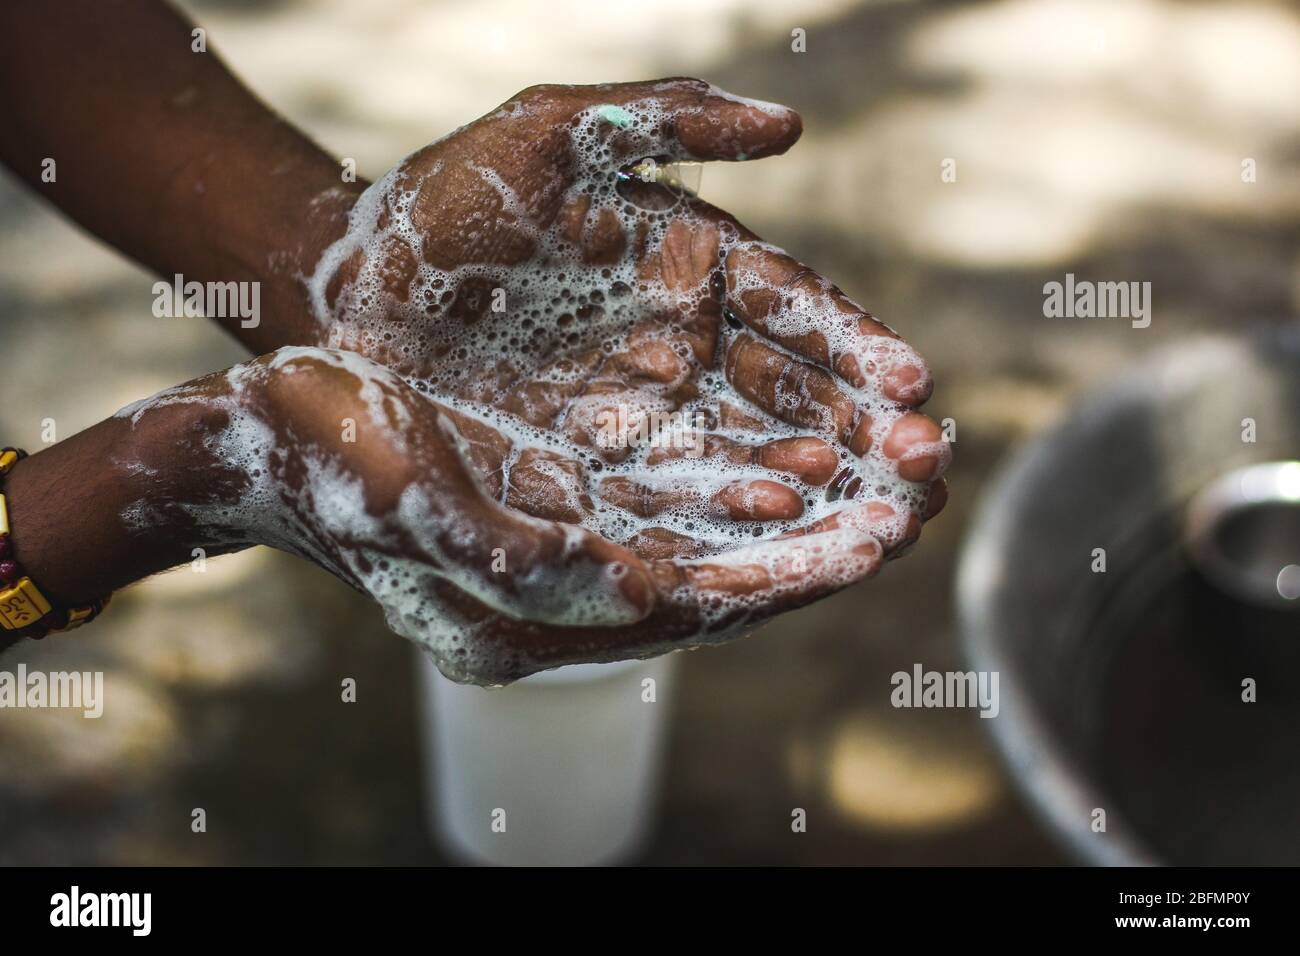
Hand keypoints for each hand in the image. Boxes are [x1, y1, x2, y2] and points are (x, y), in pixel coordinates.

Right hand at [118, 348, 884, 682]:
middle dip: (824, 541)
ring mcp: (578, 550)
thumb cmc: (315, 458)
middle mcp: (571, 595)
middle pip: (728, 575)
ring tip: (895, 469)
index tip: (880, 542)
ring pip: (717, 534)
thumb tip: (626, 586)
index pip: (693, 605)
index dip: (790, 574)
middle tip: (922, 500)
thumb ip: (505, 551)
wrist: (267, 436)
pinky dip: (749, 475)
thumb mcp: (393, 491)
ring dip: (805, 505)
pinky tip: (806, 443)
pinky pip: (683, 496)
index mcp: (532, 616)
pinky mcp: (577, 504)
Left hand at [307, 78, 948, 563]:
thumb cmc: (447, 200)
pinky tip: (785, 536)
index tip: (909, 383)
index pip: (796, 310)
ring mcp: (647, 416)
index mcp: (694, 267)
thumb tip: (792, 124)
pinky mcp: (598, 472)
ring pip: (750, 458)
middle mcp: (685, 348)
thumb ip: (669, 119)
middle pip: (793, 398)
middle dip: (864, 436)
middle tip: (928, 473)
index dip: (853, 347)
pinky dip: (732, 520)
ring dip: (819, 493)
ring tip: (883, 523)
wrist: (346, 286)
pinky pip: (677, 499)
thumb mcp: (553, 132)